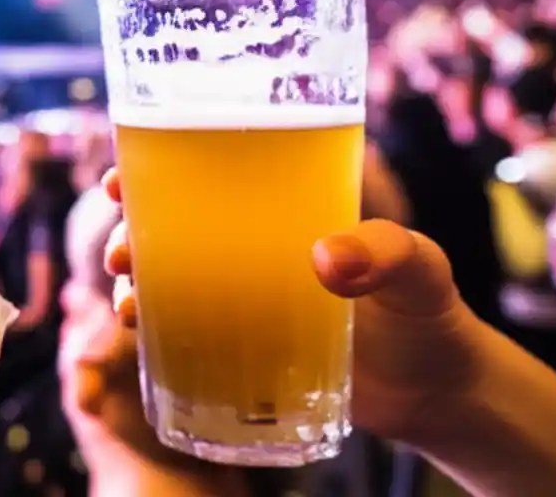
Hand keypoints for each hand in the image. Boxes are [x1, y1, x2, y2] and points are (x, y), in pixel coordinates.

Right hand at [101, 168, 485, 444]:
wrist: (438, 392)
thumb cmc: (430, 313)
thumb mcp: (421, 271)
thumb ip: (387, 254)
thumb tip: (326, 256)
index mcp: (290, 202)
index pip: (215, 167)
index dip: (158, 162)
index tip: (120, 177)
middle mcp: (257, 240)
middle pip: (175, 217)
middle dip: (130, 227)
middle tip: (117, 250)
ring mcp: (246, 291)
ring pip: (169, 269)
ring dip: (132, 276)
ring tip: (126, 298)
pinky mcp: (244, 339)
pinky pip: (184, 322)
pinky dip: (153, 321)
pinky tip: (139, 328)